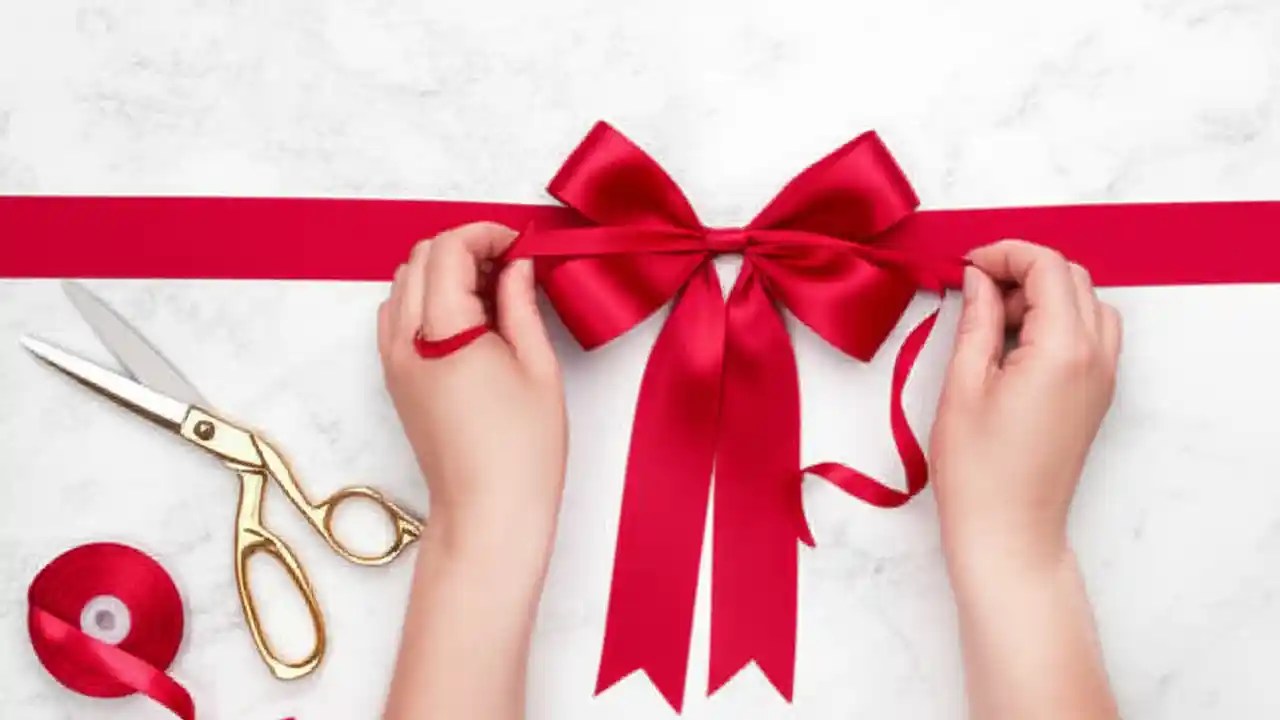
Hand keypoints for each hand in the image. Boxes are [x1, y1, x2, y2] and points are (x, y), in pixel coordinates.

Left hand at [380, 222, 566, 719]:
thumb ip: (521, 303)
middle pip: (420, 258)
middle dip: (466, 248)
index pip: (448, 250)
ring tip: (494, 294)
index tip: (523, 245)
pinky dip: (428, 301)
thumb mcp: (537, 366)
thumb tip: (518, 264)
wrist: (487, 514)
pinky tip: (469, 322)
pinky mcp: (395, 380)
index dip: (487, 234)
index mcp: (442, 331)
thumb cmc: (523, 451)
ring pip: (404, 284)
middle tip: (514, 265)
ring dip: (444, 272)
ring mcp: (393, 361)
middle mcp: (405, 340)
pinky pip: (398, 316)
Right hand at [930, 240, 1121, 719]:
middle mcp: (1096, 357)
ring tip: (995, 324)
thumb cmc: (978, 469)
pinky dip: (1057, 322)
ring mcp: (1103, 378)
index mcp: (1063, 350)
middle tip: (974, 293)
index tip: (965, 266)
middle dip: (1022, 271)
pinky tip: (1016, 347)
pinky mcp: (1097, 396)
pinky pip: (1091, 334)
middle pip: (1072, 278)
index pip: (1048, 267)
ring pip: (1087, 303)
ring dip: (1043, 296)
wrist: (1009, 532)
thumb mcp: (963, 384)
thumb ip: (977, 320)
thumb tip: (979, 279)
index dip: (1004, 254)